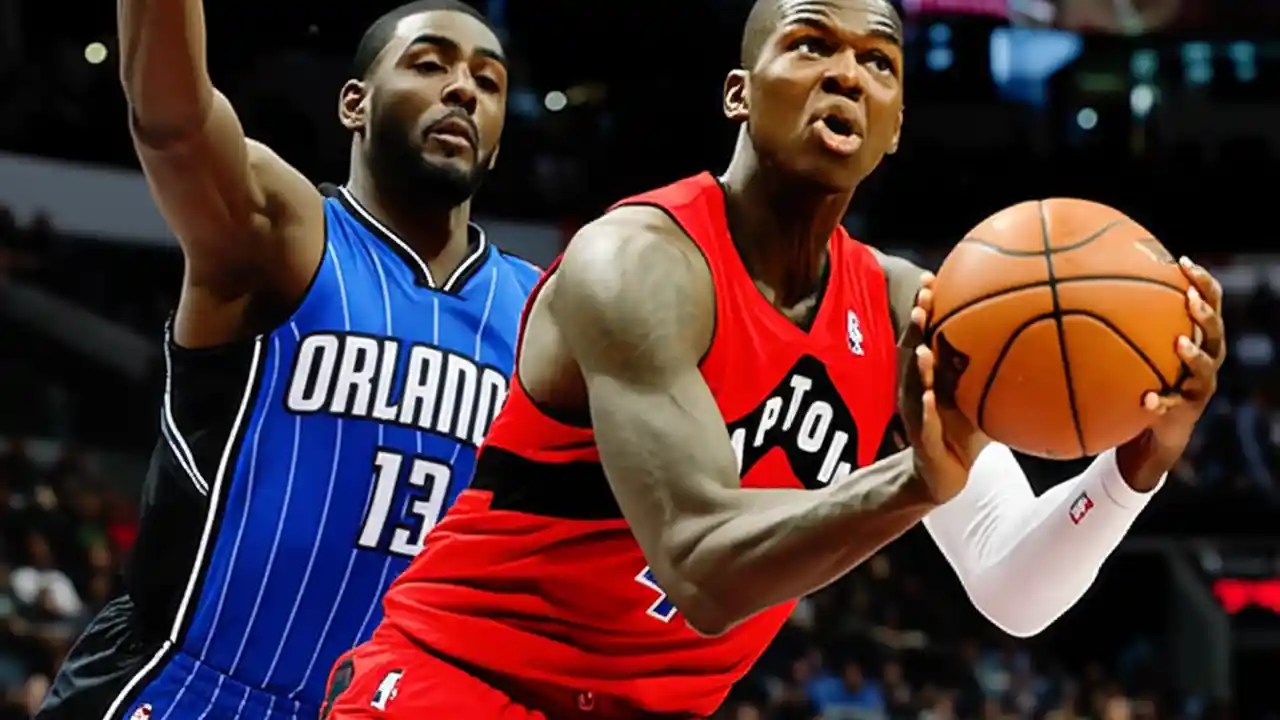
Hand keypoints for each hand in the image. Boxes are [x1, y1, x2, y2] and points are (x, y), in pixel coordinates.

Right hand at [900, 272, 990, 502]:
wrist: (944, 474)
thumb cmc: (968, 431)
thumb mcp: (992, 398)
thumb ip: (1013, 374)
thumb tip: (1055, 351)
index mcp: (935, 373)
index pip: (927, 332)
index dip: (927, 306)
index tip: (932, 277)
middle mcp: (920, 386)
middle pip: (913, 349)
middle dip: (916, 325)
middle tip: (923, 299)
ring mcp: (916, 411)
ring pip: (914, 384)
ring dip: (917, 365)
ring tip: (922, 347)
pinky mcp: (920, 438)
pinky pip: (923, 421)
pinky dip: (927, 408)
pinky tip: (933, 397)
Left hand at [1116, 257, 1226, 490]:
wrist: (1155, 427)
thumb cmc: (1145, 377)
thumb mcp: (1138, 348)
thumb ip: (1124, 323)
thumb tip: (1082, 286)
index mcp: (1198, 337)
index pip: (1209, 302)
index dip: (1201, 282)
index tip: (1182, 262)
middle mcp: (1206, 358)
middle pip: (1216, 331)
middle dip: (1205, 314)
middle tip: (1189, 300)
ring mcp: (1199, 386)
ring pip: (1204, 367)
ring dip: (1193, 355)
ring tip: (1180, 343)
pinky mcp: (1186, 412)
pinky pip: (1173, 406)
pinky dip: (1160, 402)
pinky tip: (1146, 400)